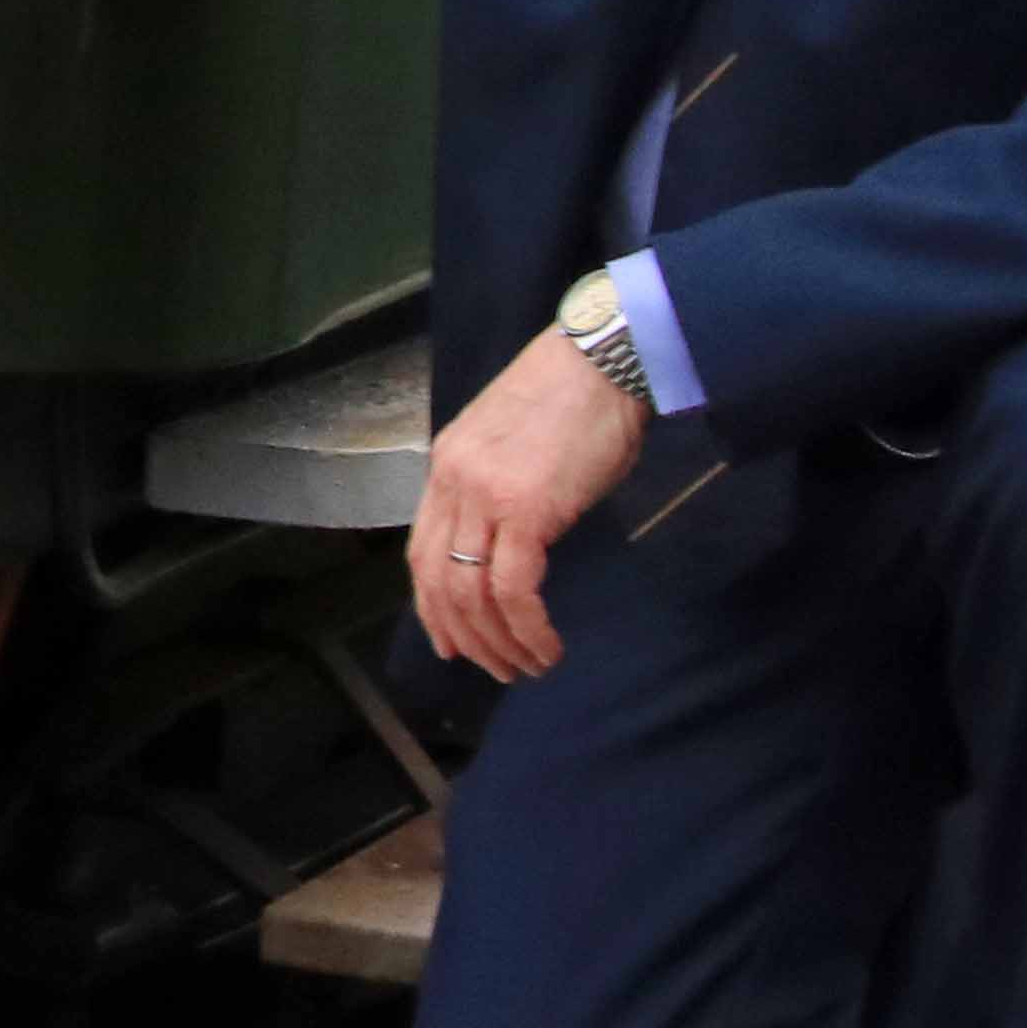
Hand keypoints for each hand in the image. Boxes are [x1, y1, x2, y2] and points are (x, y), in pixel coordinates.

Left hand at [406, 328, 646, 683]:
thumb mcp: (514, 441)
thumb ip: (498, 487)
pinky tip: (546, 646)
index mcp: (447, 465)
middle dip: (463, 637)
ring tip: (526, 667)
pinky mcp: (525, 510)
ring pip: (472, 593)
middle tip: (492, 669)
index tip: (450, 642)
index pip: (422, 551)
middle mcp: (453, 482)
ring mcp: (485, 496)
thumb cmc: (575, 396)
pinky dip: (527, 627)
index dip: (431, 605)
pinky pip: (514, 588)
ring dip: (498, 643)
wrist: (603, 358)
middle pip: (439, 580)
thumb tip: (511, 541)